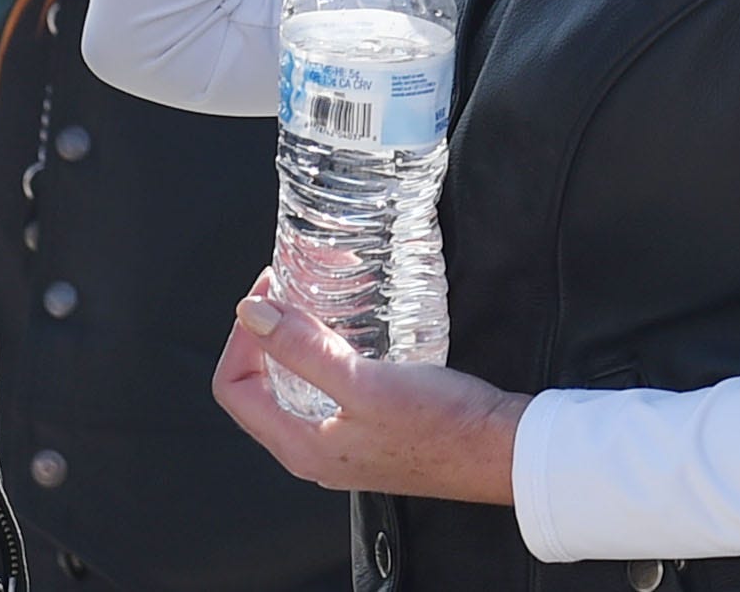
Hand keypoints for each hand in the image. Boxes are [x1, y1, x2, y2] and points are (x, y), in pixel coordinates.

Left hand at [212, 277, 526, 502]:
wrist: (505, 451)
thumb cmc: (442, 426)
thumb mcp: (365, 383)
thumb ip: (303, 349)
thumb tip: (251, 314)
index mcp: (301, 447)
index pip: (234, 388)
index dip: (241, 336)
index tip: (267, 295)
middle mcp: (314, 452)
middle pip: (256, 386)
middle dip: (263, 332)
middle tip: (285, 288)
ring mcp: (342, 444)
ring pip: (291, 386)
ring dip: (292, 340)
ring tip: (310, 300)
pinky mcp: (370, 430)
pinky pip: (325, 389)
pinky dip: (323, 353)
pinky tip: (345, 329)